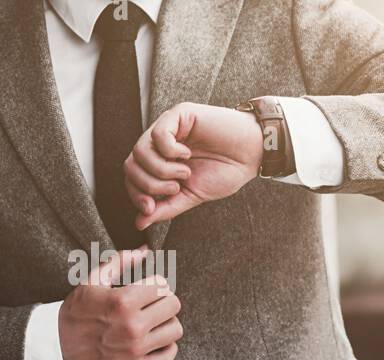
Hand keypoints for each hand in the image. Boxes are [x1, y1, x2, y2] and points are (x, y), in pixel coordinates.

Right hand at [58, 247, 182, 359]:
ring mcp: (135, 349)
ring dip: (167, 323)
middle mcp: (131, 326)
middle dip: (164, 300)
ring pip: (175, 330)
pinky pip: (168, 357)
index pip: (162, 285)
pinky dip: (167, 347)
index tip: (147, 288)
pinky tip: (156, 340)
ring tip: (154, 321)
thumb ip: (118, 261)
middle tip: (152, 303)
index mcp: (121, 301)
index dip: (155, 283)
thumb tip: (144, 250)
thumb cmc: (75, 312)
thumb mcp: (91, 281)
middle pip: (173, 306)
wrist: (58, 347)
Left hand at [124, 102, 263, 230]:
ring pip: (140, 150)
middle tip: (174, 189)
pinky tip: (187, 155)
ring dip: (161, 170)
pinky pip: (159, 135)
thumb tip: (139, 222)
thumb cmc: (225, 172)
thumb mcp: (191, 196)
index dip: (135, 194)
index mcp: (160, 161)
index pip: (132, 177)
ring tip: (184, 173)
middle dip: (148, 184)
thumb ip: (165, 208)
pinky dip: (170, 152)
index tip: (150, 208)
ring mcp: (168, 127)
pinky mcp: (179, 114)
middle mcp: (159, 143)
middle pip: (130, 165)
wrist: (252, 155)